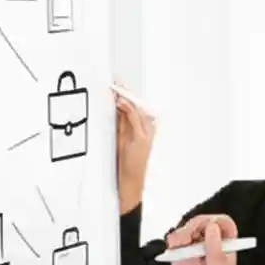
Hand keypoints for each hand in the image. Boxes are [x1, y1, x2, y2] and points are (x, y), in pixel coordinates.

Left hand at [115, 91, 155, 214]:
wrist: (132, 181)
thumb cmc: (128, 163)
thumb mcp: (123, 141)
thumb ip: (122, 125)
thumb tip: (117, 109)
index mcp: (144, 128)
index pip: (136, 107)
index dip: (128, 95)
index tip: (118, 85)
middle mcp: (148, 129)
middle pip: (138, 106)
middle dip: (127, 93)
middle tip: (117, 82)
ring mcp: (146, 133)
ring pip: (137, 109)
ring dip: (127, 98)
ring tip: (117, 88)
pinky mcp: (142, 138)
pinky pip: (135, 119)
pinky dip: (128, 109)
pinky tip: (121, 102)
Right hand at [169, 215, 246, 264]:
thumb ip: (215, 249)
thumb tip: (211, 226)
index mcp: (224, 248)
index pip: (223, 224)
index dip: (215, 221)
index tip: (206, 226)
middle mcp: (209, 247)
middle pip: (201, 224)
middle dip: (193, 226)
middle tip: (187, 237)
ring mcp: (194, 253)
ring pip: (186, 233)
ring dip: (180, 234)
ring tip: (178, 243)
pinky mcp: (180, 260)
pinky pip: (175, 246)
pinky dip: (172, 243)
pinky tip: (173, 248)